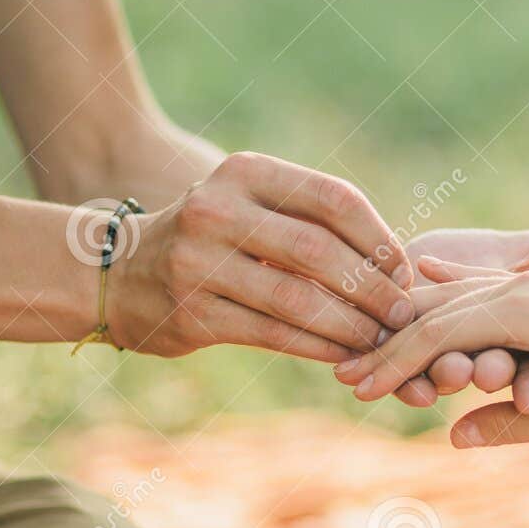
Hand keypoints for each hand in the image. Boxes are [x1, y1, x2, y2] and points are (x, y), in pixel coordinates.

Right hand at [105, 152, 413, 359]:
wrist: (121, 276)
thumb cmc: (215, 240)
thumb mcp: (254, 207)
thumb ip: (313, 221)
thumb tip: (399, 262)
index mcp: (245, 172)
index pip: (334, 200)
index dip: (381, 239)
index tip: (407, 272)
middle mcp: (217, 210)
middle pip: (320, 251)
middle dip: (373, 288)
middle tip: (405, 314)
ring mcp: (198, 263)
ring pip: (299, 299)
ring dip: (352, 325)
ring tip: (383, 339)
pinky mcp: (193, 314)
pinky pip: (275, 334)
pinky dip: (320, 347)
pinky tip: (347, 355)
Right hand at [335, 260, 528, 446]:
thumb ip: (510, 425)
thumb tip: (452, 438)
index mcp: (527, 309)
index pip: (440, 332)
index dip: (395, 362)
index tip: (359, 387)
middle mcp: (523, 287)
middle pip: (437, 310)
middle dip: (389, 343)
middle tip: (345, 375)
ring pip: (455, 298)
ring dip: (410, 327)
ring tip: (367, 355)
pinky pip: (479, 295)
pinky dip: (443, 309)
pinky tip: (411, 316)